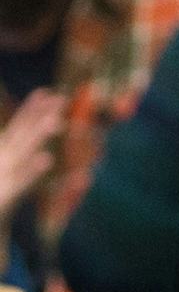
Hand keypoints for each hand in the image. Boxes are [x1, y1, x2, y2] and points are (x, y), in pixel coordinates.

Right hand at [0, 90, 65, 221]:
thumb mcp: (11, 181)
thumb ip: (23, 169)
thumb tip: (39, 154)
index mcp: (2, 156)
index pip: (16, 130)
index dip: (30, 111)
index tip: (46, 93)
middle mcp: (2, 163)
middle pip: (22, 135)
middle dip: (39, 116)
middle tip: (60, 99)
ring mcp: (1, 177)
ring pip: (22, 154)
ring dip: (38, 137)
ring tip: (57, 122)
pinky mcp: (3, 198)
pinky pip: (21, 184)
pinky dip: (32, 171)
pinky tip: (47, 159)